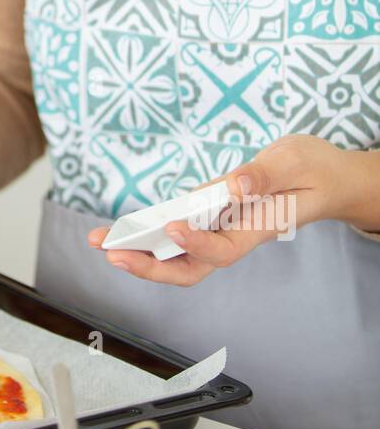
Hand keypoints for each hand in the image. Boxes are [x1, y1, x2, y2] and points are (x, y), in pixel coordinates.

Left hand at [86, 135, 345, 286]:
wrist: (327, 177)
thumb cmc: (314, 171)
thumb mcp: (295, 162)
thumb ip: (265, 175)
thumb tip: (234, 186)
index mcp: (259, 227)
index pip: (223, 249)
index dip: (197, 244)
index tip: (174, 228)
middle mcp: (235, 234)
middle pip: (191, 266)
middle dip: (149, 265)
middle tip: (110, 252)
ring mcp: (223, 227)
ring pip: (179, 254)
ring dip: (140, 251)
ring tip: (101, 240)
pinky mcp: (214, 215)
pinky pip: (179, 231)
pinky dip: (151, 231)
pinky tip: (124, 227)